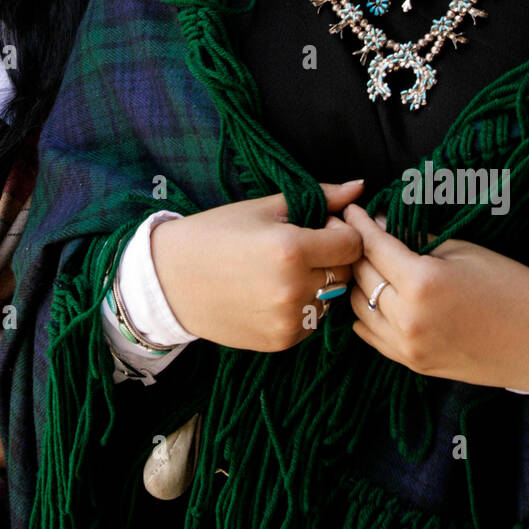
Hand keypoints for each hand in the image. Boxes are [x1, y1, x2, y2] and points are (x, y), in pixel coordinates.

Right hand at [150, 181, 363, 351]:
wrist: (169, 280)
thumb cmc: (214, 234)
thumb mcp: (262, 207)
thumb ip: (318, 196)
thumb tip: (359, 186)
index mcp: (291, 248)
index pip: (352, 243)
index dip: (341, 230)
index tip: (320, 226)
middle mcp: (294, 288)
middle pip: (345, 273)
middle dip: (333, 258)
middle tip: (303, 247)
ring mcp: (288, 320)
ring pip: (331, 299)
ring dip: (320, 284)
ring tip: (285, 271)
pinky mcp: (281, 341)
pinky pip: (313, 322)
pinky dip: (303, 307)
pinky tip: (274, 292)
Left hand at [341, 204, 528, 396]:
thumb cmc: (510, 287)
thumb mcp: (462, 251)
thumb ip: (416, 240)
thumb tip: (383, 227)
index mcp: (422, 283)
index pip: (373, 246)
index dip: (359, 224)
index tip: (350, 210)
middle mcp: (407, 318)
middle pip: (361, 276)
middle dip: (354, 250)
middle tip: (353, 231)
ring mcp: (407, 345)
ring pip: (357, 307)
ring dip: (358, 282)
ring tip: (364, 262)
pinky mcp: (412, 363)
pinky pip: (370, 334)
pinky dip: (366, 311)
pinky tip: (374, 294)